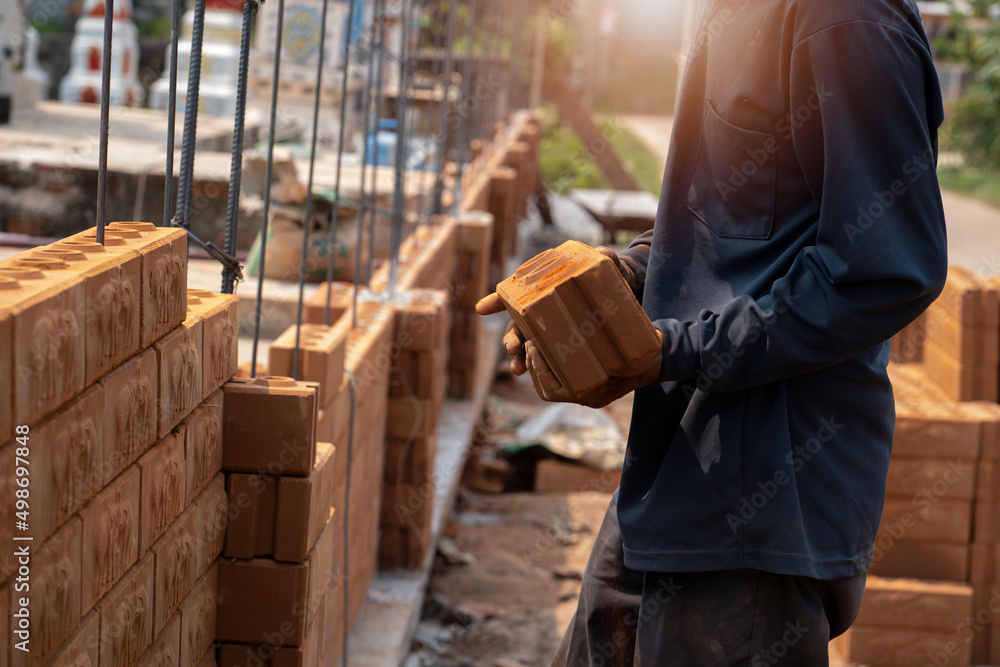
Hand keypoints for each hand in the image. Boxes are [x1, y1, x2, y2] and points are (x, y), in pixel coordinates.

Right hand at [475, 247, 638, 380]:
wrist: (624, 297)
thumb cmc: (608, 278)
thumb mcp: (608, 266)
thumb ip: (605, 259)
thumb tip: (604, 254)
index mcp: (544, 291)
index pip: (515, 295)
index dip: (496, 301)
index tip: (482, 309)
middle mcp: (542, 311)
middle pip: (518, 325)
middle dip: (511, 338)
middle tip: (513, 347)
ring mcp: (551, 330)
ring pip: (527, 346)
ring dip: (518, 359)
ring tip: (517, 369)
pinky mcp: (564, 346)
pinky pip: (546, 360)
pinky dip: (537, 370)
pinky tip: (533, 378)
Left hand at [524, 330, 662, 408]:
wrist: (660, 356)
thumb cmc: (647, 354)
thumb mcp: (631, 358)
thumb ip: (616, 362)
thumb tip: (598, 357)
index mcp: (594, 396)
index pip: (553, 392)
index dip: (539, 370)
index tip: (532, 346)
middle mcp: (586, 395)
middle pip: (546, 388)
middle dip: (533, 366)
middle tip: (527, 341)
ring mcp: (584, 387)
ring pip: (549, 382)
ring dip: (537, 364)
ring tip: (532, 341)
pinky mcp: (584, 375)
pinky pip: (558, 373)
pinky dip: (548, 360)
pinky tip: (545, 342)